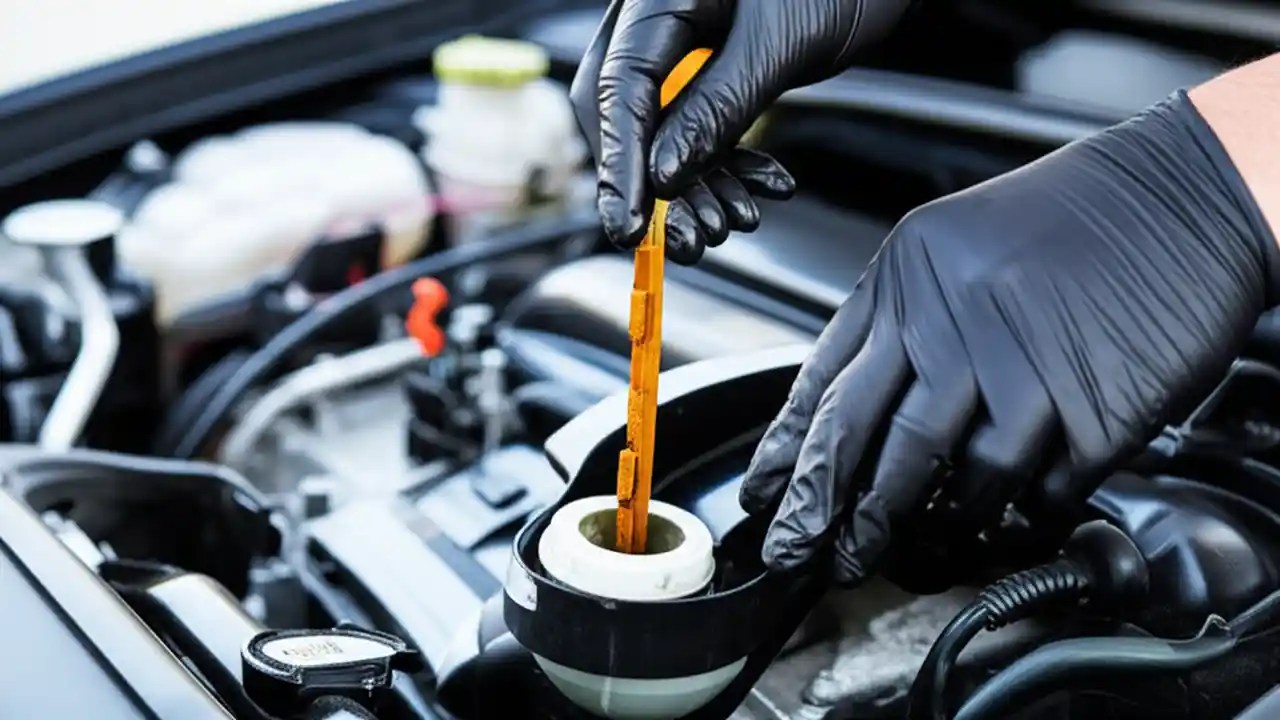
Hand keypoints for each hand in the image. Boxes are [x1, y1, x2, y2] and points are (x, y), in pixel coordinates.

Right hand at [571, 0, 908, 261]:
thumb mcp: (775, 48)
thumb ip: (714, 109)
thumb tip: (662, 175)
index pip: (618, 87)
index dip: (619, 163)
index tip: (628, 224)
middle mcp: (656, 15)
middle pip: (626, 111)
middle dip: (653, 184)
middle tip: (681, 241)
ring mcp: (682, 39)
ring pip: (662, 126)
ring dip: (694, 185)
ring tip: (728, 225)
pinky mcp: (712, 64)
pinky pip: (699, 121)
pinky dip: (726, 162)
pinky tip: (762, 189)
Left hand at [740, 91, 1279, 584]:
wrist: (1187, 193)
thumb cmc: (1073, 220)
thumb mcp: (955, 245)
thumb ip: (904, 319)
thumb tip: (855, 403)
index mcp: (908, 277)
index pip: (823, 379)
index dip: (788, 450)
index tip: (766, 496)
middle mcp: (951, 321)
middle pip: (863, 436)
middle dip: (823, 508)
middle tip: (802, 551)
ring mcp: (1020, 367)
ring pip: (943, 476)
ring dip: (915, 523)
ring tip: (895, 549)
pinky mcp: (1089, 409)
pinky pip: (1033, 489)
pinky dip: (1012, 515)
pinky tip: (1001, 519)